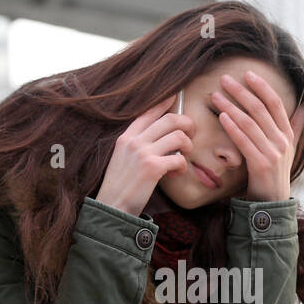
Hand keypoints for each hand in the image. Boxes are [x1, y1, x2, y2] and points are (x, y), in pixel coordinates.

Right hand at [95, 93, 194, 215]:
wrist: (112, 207)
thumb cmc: (120, 186)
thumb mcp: (122, 159)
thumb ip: (138, 145)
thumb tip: (163, 138)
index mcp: (126, 137)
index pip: (148, 112)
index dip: (164, 102)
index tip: (175, 97)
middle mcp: (134, 141)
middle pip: (170, 119)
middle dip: (187, 124)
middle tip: (192, 134)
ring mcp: (143, 153)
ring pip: (178, 136)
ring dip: (188, 146)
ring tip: (183, 157)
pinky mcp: (152, 168)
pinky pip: (178, 158)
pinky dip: (182, 166)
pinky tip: (176, 173)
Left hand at [212, 71, 303, 201]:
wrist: (273, 201)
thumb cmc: (275, 172)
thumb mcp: (289, 148)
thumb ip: (295, 126)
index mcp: (287, 133)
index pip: (275, 103)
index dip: (261, 87)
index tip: (247, 74)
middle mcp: (282, 141)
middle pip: (260, 109)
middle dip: (241, 92)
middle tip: (225, 80)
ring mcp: (273, 152)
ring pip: (249, 123)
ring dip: (231, 107)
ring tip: (216, 96)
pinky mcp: (261, 164)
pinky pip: (244, 141)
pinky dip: (233, 127)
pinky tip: (222, 116)